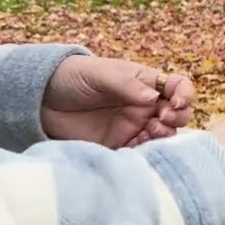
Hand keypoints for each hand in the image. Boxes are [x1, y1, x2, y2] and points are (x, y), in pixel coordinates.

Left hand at [41, 56, 195, 147]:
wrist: (40, 99)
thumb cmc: (72, 77)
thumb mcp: (100, 74)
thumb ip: (127, 85)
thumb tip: (155, 98)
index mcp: (145, 83)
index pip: (177, 86)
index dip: (184, 94)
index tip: (175, 103)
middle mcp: (145, 105)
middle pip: (177, 114)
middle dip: (177, 118)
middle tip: (160, 120)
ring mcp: (134, 126)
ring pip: (165, 135)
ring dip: (166, 136)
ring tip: (151, 132)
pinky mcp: (120, 144)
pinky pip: (143, 151)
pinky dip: (147, 151)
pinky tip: (137, 146)